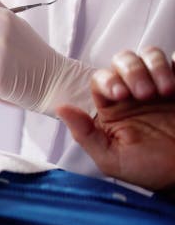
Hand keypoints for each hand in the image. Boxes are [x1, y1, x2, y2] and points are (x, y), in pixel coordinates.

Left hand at [57, 47, 174, 193]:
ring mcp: (157, 86)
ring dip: (154, 66)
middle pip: (122, 61)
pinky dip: (172, 66)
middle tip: (145, 94)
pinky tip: (174, 86)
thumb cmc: (147, 169)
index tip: (121, 95)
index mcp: (111, 108)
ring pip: (148, 55)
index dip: (108, 81)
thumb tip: (60, 108)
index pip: (101, 80)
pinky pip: (174, 61)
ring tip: (165, 90)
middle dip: (131, 71)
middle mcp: (132, 92)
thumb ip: (84, 134)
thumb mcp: (110, 158)